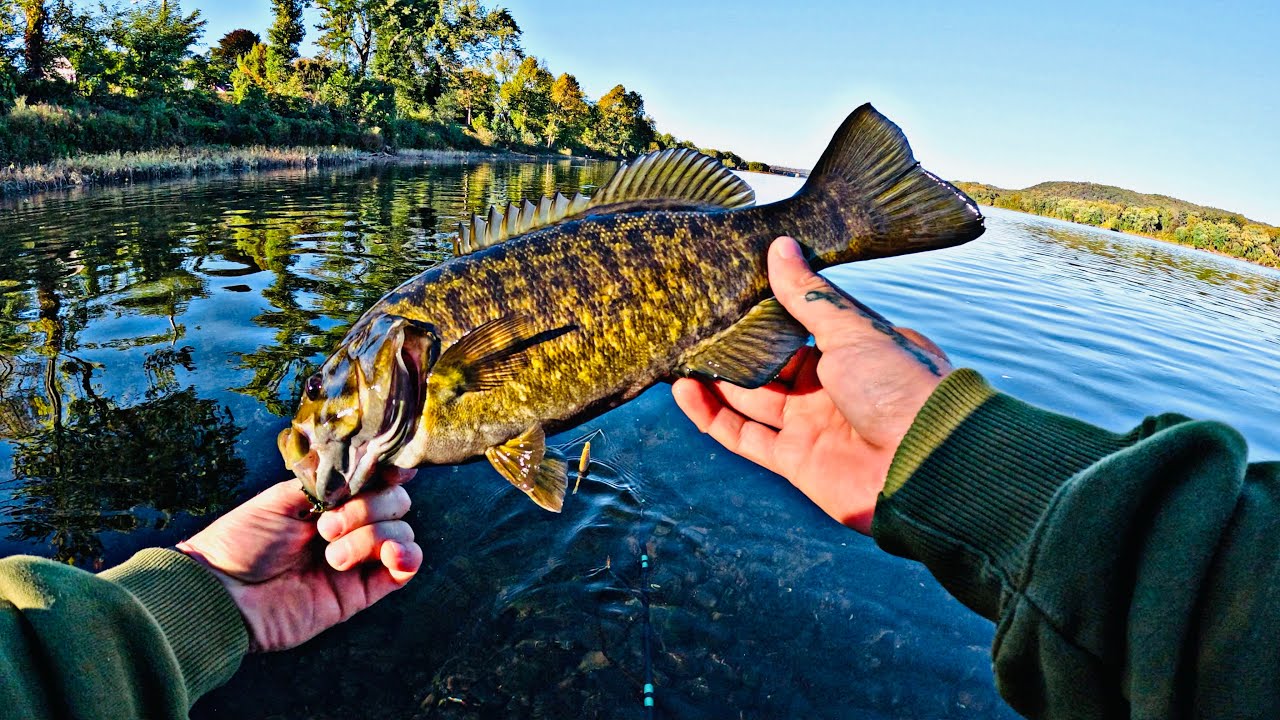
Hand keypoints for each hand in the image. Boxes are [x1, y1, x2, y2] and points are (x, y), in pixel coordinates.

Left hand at [176, 467, 422, 651]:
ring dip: (375, 536)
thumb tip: (370, 463)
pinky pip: (403, 571)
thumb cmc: (241, 542)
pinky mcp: (361, 592)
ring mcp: (357, 559)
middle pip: (395, 503)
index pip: (376, 479)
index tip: (391, 469)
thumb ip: (328, 481)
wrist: (223, 595)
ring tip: (333, 555)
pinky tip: (391, 555)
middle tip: (326, 527)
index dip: (390, 470)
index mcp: (329, 501)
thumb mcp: (281, 499)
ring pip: (402, 533)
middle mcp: (348, 527)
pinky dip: (406, 556)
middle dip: (370, 508)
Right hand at [673, 236, 949, 533]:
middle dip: (735, 347)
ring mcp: (814, 425)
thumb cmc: (901, 388)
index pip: (804, 325)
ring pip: (752, 399)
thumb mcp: (852, 329)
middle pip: (772, 363)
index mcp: (857, 350)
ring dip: (716, 380)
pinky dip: (712, 416)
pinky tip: (685, 392)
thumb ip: (808, 295)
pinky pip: (744, 436)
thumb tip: (780, 247)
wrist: (925, 466)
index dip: (767, 311)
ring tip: (679, 356)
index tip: (730, 292)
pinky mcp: (796, 461)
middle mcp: (834, 387)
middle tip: (695, 325)